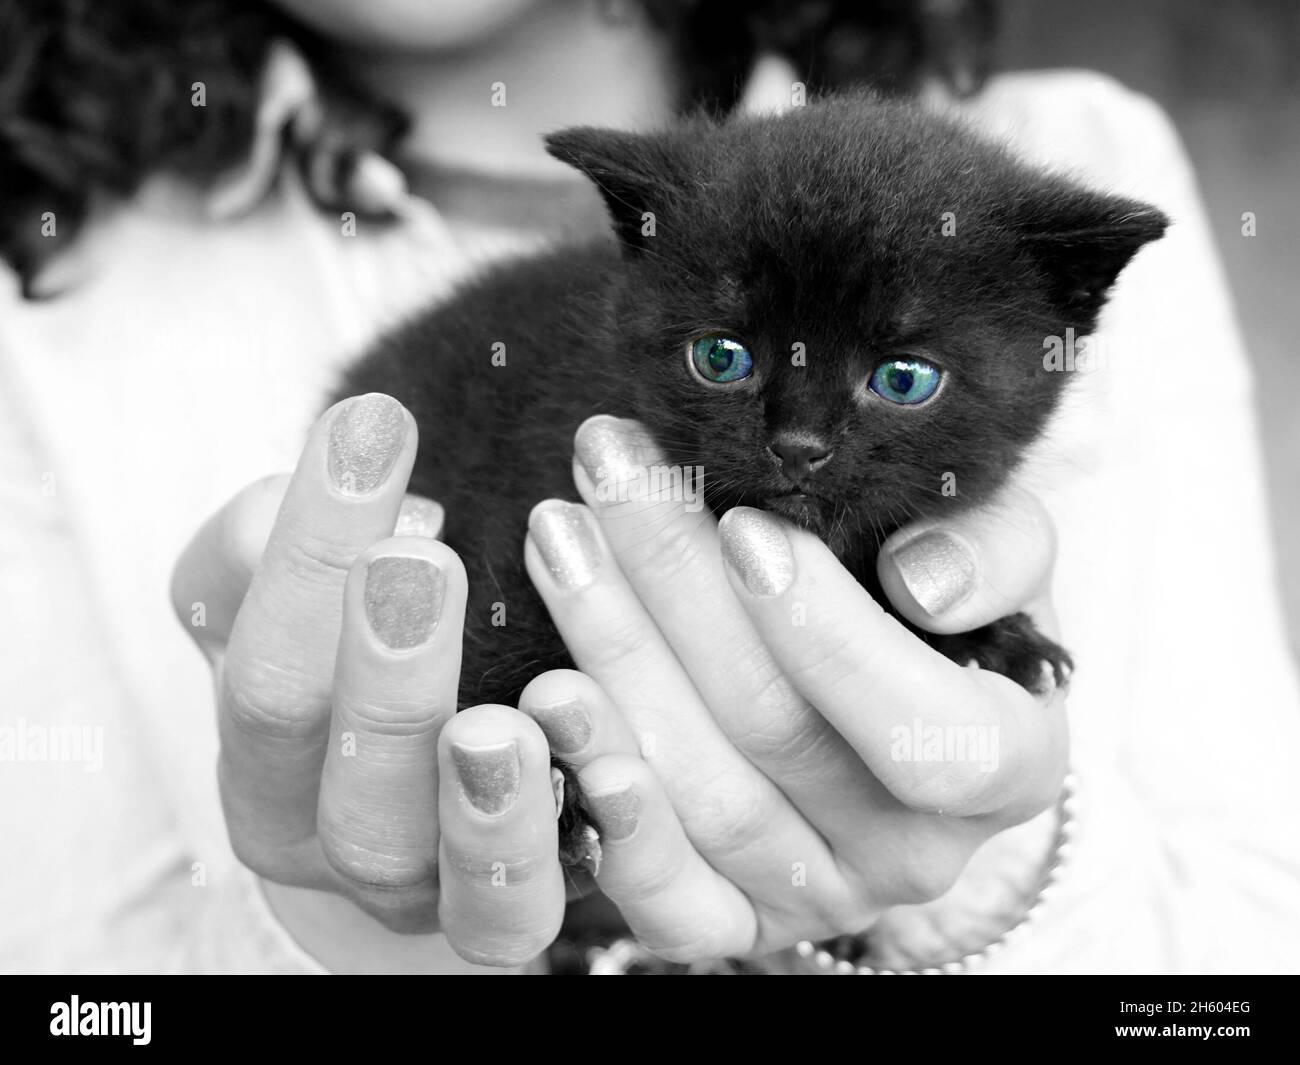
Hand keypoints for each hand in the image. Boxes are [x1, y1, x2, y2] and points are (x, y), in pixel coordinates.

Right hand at [171, 394, 567, 969]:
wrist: (411, 772)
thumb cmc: (351, 654)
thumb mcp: (296, 595)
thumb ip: (267, 550)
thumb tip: (286, 498)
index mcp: (270, 764)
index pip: (265, 673)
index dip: (308, 556)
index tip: (370, 429)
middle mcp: (337, 846)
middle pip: (349, 792)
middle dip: (385, 671)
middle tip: (423, 559)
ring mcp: (434, 897)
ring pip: (453, 881)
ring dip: (485, 796)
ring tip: (505, 720)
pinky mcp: (518, 916)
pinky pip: (538, 913)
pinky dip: (586, 850)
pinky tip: (619, 769)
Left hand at [517, 415, 1069, 965]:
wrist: (904, 695)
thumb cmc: (948, 617)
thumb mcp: (1003, 558)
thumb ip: (997, 550)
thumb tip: (924, 579)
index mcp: (1004, 769)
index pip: (923, 731)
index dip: (828, 635)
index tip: (744, 527)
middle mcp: (914, 852)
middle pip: (777, 733)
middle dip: (678, 587)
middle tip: (611, 470)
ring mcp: (819, 894)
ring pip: (701, 794)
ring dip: (615, 657)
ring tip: (559, 543)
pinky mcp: (735, 920)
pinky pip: (660, 894)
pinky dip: (599, 800)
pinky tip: (548, 698)